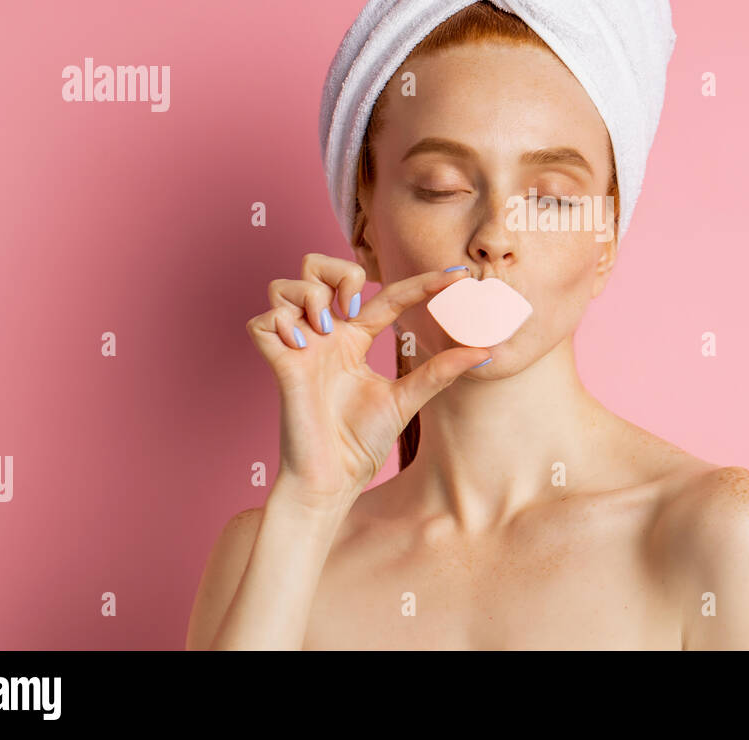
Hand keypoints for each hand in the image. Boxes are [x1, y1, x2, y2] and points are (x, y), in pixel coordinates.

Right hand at [245, 256, 489, 508]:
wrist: (333, 480)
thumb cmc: (362, 444)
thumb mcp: (408, 398)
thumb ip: (440, 371)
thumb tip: (485, 351)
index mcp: (355, 340)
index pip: (387, 295)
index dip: (421, 282)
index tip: (457, 275)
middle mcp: (326, 337)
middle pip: (317, 268)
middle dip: (337, 272)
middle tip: (353, 306)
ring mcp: (299, 347)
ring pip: (286, 286)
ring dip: (309, 295)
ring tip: (326, 327)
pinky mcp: (278, 364)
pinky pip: (263, 321)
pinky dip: (281, 323)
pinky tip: (301, 346)